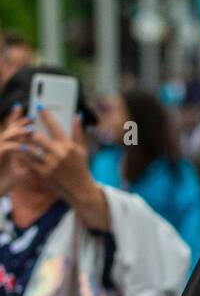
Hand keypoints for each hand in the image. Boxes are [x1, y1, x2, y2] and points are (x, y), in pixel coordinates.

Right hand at [0, 105, 32, 194]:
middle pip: (9, 128)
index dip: (20, 120)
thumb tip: (43, 161)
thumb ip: (29, 164)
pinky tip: (23, 147)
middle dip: (20, 121)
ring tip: (30, 131)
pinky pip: (4, 147)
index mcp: (7, 148)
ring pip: (7, 135)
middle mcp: (1, 146)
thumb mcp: (20, 172)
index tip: (32, 117)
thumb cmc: (4, 183)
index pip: (13, 130)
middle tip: (32, 118)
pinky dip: (14, 146)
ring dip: (18, 131)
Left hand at [24, 108, 108, 230]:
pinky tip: (21, 153)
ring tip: (20, 140)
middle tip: (24, 127)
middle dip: (29, 131)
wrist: (80, 189)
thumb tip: (76, 115)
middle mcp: (58, 153)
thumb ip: (78, 131)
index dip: (46, 114)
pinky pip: (28, 163)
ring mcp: (50, 164)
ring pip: (30, 150)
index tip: (39, 106)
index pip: (54, 125)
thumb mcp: (82, 149)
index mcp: (68, 145)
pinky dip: (23, 157)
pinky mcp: (43, 174)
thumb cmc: (81, 167)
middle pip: (37, 137)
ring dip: (23, 144)